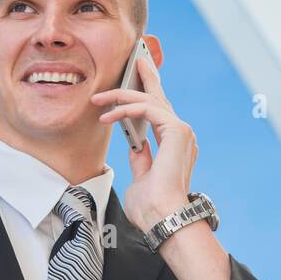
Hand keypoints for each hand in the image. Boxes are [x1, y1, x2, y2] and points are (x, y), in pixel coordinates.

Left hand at [91, 52, 198, 233]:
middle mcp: (181, 135)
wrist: (163, 220)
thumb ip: (141, 159)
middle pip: (159, 98)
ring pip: (150, 101)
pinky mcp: (176, 131)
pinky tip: (108, 114)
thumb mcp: (141, 178)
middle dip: (146, 77)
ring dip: (123, 96)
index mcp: (175, 145)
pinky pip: (148, 109)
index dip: (145, 96)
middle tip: (136, 59)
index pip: (159, 113)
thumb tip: (136, 145)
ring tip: (99, 98)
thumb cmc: (153, 208)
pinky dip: (127, 108)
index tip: (131, 84)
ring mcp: (181, 132)